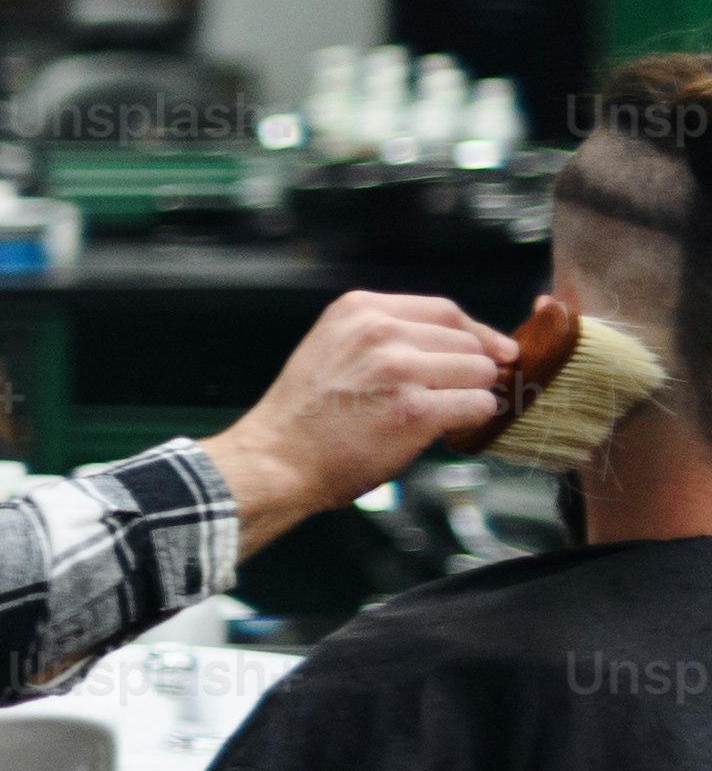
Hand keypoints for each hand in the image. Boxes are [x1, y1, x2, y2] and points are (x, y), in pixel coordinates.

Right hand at [203, 289, 512, 555]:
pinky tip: (444, 428)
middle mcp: (379, 332)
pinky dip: (471, 419)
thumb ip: (385, 336)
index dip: (476, 334)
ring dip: (470, 394)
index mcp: (359, 310)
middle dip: (468, 370)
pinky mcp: (415, 410)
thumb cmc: (305, 415)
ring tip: (439, 413)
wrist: (276, 460)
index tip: (494, 350)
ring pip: (479, 371)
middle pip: (466, 340)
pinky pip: (477, 405)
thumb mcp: (334, 347)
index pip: (445, 311)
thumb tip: (460, 343)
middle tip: (450, 395)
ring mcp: (398, 369)